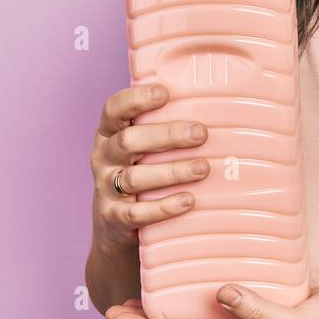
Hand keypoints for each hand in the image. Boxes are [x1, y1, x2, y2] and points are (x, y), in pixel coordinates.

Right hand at [89, 82, 208, 252]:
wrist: (115, 226)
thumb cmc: (140, 171)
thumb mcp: (143, 146)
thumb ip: (163, 124)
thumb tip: (214, 98)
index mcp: (109, 133)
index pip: (114, 109)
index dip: (136, 99)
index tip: (164, 93)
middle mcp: (104, 157)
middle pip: (129, 141)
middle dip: (167, 135)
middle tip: (201, 133)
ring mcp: (106, 188)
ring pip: (135, 178)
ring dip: (172, 172)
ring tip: (203, 168)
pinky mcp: (114, 218)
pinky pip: (137, 213)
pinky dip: (164, 207)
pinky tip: (188, 200)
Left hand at [105, 285, 318, 318]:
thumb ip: (256, 310)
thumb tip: (221, 293)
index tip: (115, 315)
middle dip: (145, 314)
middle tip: (116, 296)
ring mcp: (242, 314)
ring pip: (195, 307)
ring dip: (168, 296)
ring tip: (146, 276)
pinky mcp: (257, 296)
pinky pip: (219, 290)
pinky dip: (199, 279)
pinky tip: (195, 261)